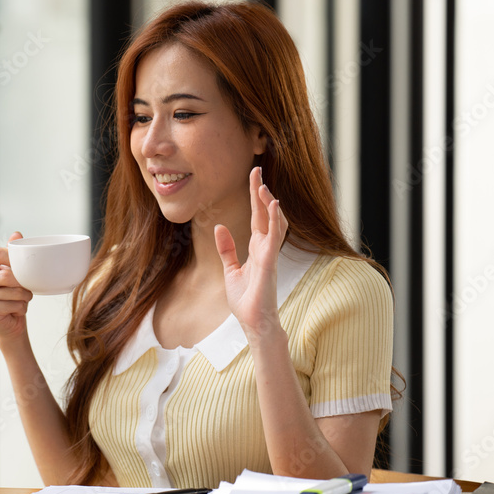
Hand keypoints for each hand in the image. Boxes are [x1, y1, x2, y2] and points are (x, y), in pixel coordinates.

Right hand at [0, 231, 33, 343]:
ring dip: (25, 296)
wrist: (9, 322)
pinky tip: (16, 309)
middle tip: (28, 286)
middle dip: (22, 282)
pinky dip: (22, 307)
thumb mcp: (11, 271)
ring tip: (23, 298)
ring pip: (13, 292)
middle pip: (6, 275)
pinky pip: (14, 304)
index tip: (23, 266)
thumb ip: (12, 253)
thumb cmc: (11, 294)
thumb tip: (17, 234)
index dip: (14, 259)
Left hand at [213, 167, 288, 344]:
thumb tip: (220, 227)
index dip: (256, 197)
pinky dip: (274, 221)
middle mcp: (266, 248)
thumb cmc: (246, 300)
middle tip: (256, 171)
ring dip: (268, 203)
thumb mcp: (231, 270)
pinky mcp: (269, 264)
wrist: (253, 323)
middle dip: (261, 192)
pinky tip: (273, 205)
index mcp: (257, 248)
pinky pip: (274, 238)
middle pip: (265, 214)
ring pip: (273, 222)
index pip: (258, 216)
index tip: (254, 177)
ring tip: (262, 185)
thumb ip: (227, 249)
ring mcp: (270, 255)